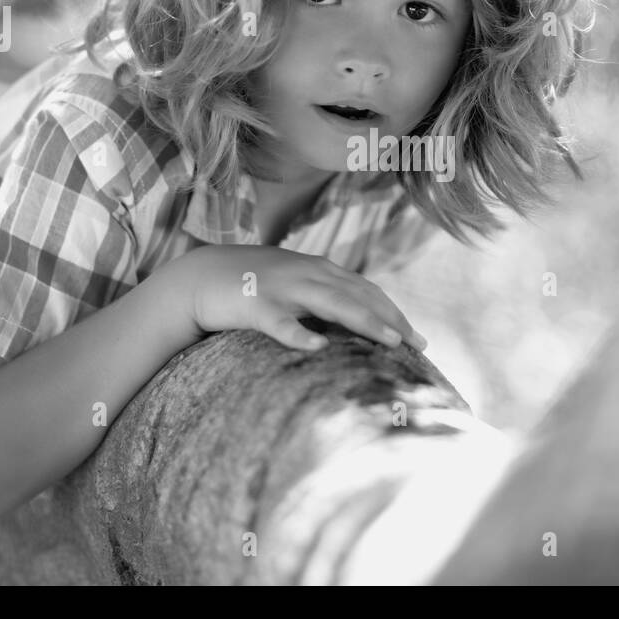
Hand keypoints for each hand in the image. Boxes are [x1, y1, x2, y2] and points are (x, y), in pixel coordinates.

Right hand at [174, 245, 427, 352]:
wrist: (199, 277)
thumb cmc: (253, 287)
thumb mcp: (296, 286)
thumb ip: (325, 299)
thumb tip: (360, 324)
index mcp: (319, 271)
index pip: (367, 291)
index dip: (394, 313)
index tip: (418, 339)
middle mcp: (307, 275)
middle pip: (359, 296)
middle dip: (391, 319)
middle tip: (417, 346)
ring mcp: (282, 288)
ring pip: (330, 303)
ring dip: (363, 321)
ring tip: (389, 341)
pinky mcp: (254, 305)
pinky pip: (279, 323)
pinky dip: (299, 334)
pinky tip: (317, 347)